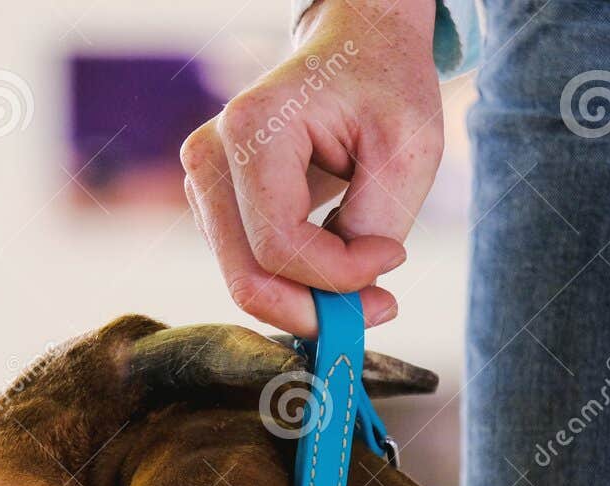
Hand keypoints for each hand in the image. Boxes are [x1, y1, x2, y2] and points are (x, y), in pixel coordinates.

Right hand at [181, 0, 443, 335]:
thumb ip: (374, 228)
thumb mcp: (407, 152)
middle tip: (378, 309)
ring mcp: (202, 184)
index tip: (395, 258)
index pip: (279, 244)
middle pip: (247, 279)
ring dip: (308, 300)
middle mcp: (209, 157)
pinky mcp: (212, 206)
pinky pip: (249, 271)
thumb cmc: (384, 89)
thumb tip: (347, 301)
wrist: (354, 52)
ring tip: (366, 284)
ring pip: (246, 283)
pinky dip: (295, 286)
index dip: (339, 274)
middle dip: (316, 310)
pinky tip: (336, 265)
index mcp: (251, 128)